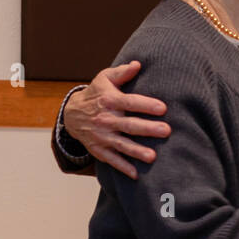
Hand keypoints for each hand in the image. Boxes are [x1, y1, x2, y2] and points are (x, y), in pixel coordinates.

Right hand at [64, 61, 169, 179]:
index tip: (163, 108)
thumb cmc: (96, 94)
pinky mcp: (98, 149)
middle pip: (129, 125)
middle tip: (166, 131)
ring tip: (153, 157)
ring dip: (137, 151)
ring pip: (121, 145)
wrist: (71, 114)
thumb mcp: (104, 78)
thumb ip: (122, 72)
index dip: (145, 105)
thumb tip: (138, 64)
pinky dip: (123, 167)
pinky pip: (111, 160)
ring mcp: (102, 136)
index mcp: (109, 100)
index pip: (130, 102)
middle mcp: (106, 119)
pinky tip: (136, 174)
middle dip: (148, 129)